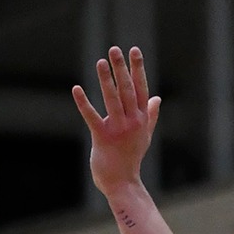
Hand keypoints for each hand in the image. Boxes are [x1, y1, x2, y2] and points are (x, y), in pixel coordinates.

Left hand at [72, 46, 159, 195]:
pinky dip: (84, 102)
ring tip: (100, 62)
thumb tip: (156, 98)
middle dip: (121, 68)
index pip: (140, 88)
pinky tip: (76, 89)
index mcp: (141, 118)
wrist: (123, 183)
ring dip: (106, 80)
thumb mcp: (145, 135)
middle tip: (115, 49)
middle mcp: (132, 122)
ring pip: (112, 99)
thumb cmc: (131, 158)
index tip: (134, 50)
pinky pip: (92, 116)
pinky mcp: (102, 138)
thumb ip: (150, 115)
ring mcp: (118, 129)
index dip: (137, 68)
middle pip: (127, 89)